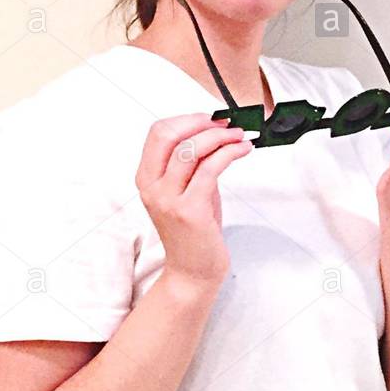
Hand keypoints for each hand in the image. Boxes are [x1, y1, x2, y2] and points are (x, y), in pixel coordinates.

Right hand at [134, 113, 252, 289]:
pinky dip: (230, 152)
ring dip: (221, 136)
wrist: (192, 272)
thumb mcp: (187, 189)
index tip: (211, 118)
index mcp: (147, 178)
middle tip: (226, 123)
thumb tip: (216, 130)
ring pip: (191, 149)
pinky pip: (210, 168)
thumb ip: (194, 162)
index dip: (187, 119)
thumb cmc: (193, 230)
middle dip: (201, 122)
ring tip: (240, 135)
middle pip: (168, 135)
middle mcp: (152, 188)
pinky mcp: (189, 211)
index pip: (158, 133)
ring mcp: (168, 200)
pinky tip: (242, 150)